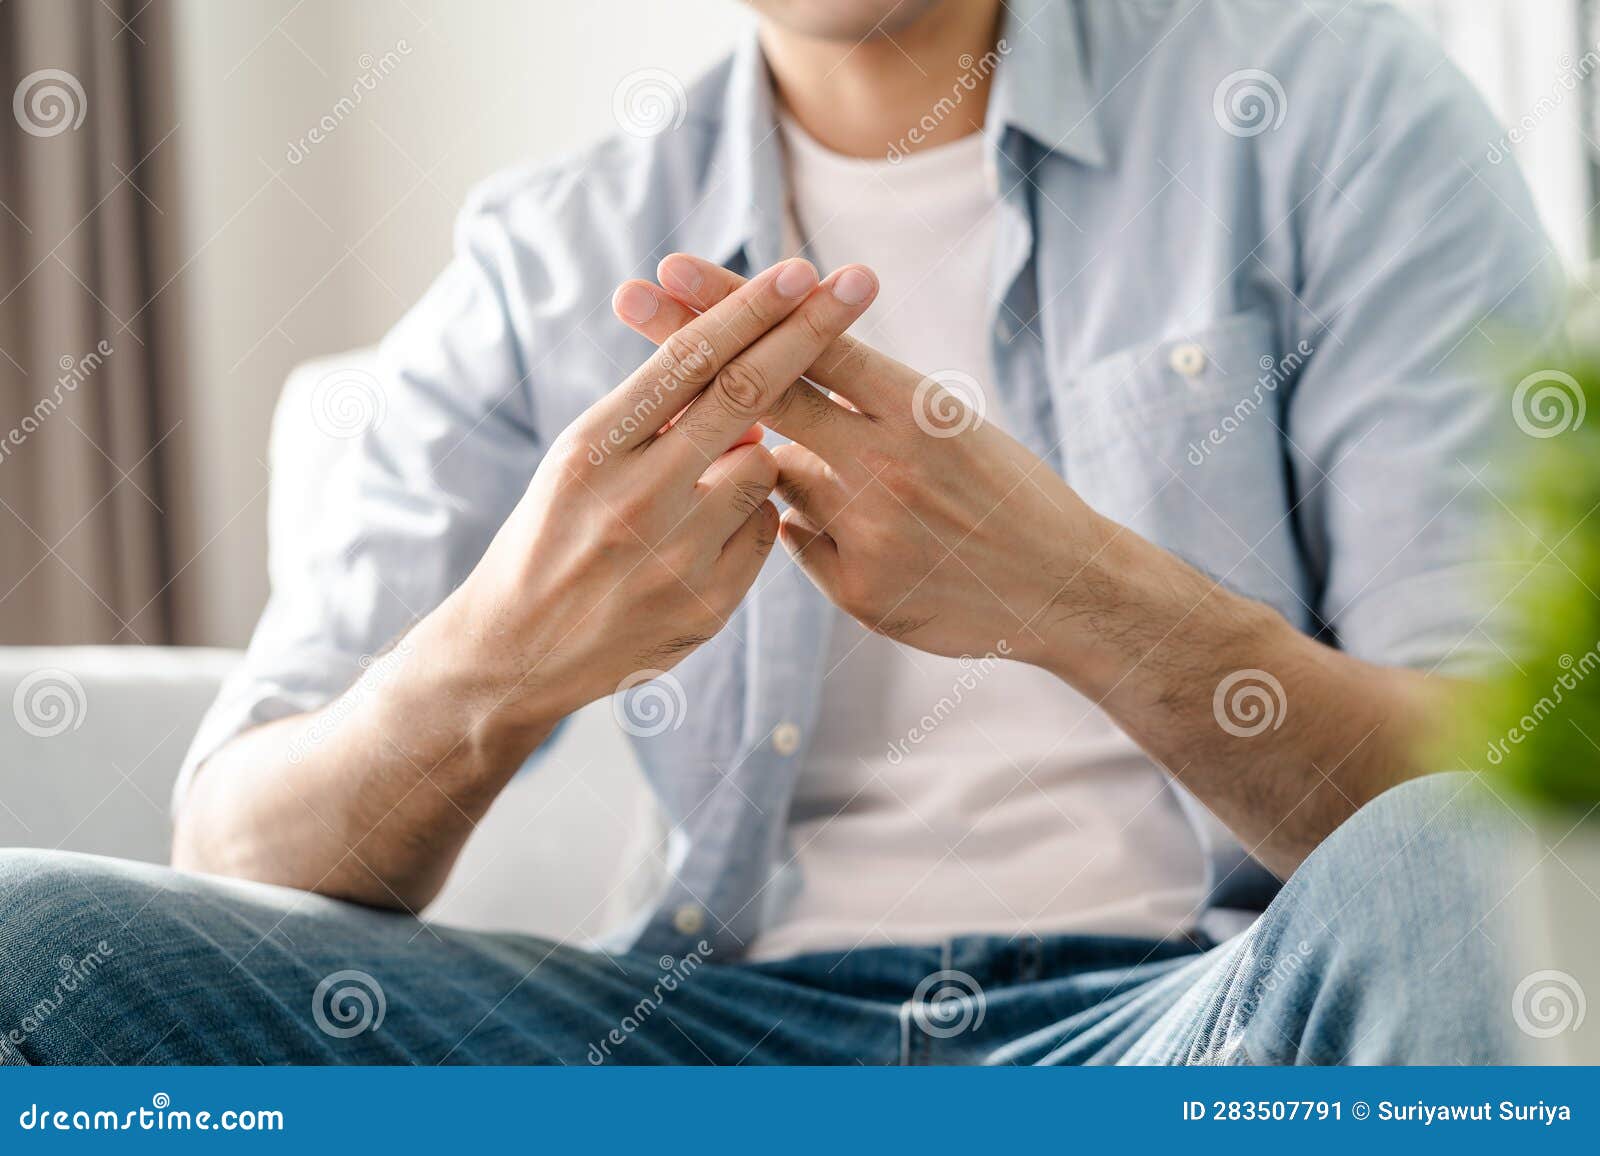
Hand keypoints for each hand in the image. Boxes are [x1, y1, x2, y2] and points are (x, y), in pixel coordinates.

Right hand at [421, 256, 877, 739]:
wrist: (517, 650)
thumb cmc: (553, 534)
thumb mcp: (581, 462)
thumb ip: (658, 423)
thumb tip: (744, 395)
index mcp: (592, 448)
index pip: (687, 363)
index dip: (748, 311)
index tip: (798, 270)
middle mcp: (633, 497)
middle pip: (745, 396)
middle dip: (808, 332)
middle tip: (857, 282)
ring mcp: (675, 554)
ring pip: (764, 468)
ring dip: (758, 457)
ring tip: (701, 485)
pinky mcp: (706, 604)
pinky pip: (764, 532)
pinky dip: (750, 519)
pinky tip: (703, 538)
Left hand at [617, 254, 1111, 670]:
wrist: (1064, 589)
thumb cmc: (1006, 492)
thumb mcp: (950, 426)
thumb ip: (865, 409)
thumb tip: (782, 407)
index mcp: (919, 408)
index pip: (809, 342)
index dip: (738, 301)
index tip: (674, 265)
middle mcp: (887, 462)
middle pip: (767, 393)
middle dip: (692, 340)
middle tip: (629, 293)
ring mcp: (867, 529)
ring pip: (778, 479)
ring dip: (786, 470)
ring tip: (872, 490)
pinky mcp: (857, 589)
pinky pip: (799, 541)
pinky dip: (816, 530)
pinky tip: (876, 542)